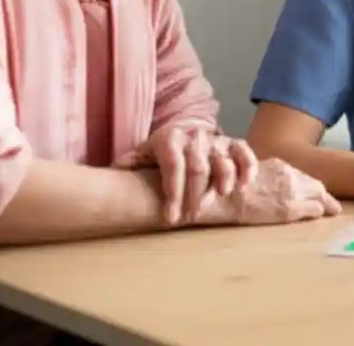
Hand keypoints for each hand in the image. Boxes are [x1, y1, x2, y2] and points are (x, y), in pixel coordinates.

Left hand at [115, 125, 256, 225]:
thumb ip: (126, 166)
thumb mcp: (139, 156)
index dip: (173, 193)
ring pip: (223, 162)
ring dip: (222, 183)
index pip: (173, 166)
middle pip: (199, 168)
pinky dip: (247, 170)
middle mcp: (195, 136)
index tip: (171, 218)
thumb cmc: (160, 153)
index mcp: (170, 138)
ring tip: (215, 201)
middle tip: (190, 217)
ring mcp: (217, 140)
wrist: (184, 134)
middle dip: (194, 195)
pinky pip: (245, 154)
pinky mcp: (235, 144)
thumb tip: (107, 181)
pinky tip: (241, 188)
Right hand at [197, 158, 341, 225]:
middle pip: (315, 185)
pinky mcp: (289, 209)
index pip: (303, 177)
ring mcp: (291, 192)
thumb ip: (267, 178)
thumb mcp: (251, 175)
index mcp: (279, 167)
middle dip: (324, 196)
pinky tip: (322, 215)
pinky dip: (318, 212)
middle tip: (333, 206)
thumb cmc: (228, 188)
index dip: (312, 187)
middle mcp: (288, 176)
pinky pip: (313, 210)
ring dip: (324, 204)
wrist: (221, 197)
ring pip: (318, 196)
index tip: (320, 194)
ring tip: (332, 210)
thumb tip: (275, 187)